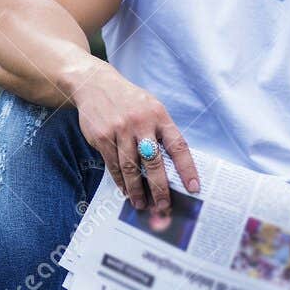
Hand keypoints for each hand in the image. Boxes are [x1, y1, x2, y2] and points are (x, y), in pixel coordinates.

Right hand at [70, 64, 199, 227]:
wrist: (94, 84)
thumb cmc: (128, 100)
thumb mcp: (150, 107)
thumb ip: (160, 132)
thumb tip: (170, 167)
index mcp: (159, 116)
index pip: (178, 146)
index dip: (187, 169)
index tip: (194, 188)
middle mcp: (141, 123)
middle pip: (154, 162)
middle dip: (160, 188)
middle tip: (164, 206)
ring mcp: (120, 130)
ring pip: (131, 167)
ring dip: (136, 189)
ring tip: (141, 204)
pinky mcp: (103, 136)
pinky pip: (113, 164)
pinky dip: (120, 180)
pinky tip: (125, 190)